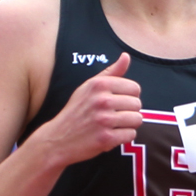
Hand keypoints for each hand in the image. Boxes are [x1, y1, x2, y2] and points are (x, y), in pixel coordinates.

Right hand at [32, 52, 142, 167]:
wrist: (58, 138)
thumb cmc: (76, 111)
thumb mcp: (89, 87)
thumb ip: (111, 72)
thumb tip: (126, 56)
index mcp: (99, 84)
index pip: (135, 88)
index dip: (129, 97)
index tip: (117, 103)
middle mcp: (102, 100)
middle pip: (137, 104)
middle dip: (129, 111)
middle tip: (113, 116)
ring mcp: (104, 120)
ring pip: (137, 119)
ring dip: (128, 125)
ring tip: (113, 125)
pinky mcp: (106, 138)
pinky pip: (131, 135)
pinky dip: (124, 137)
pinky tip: (110, 135)